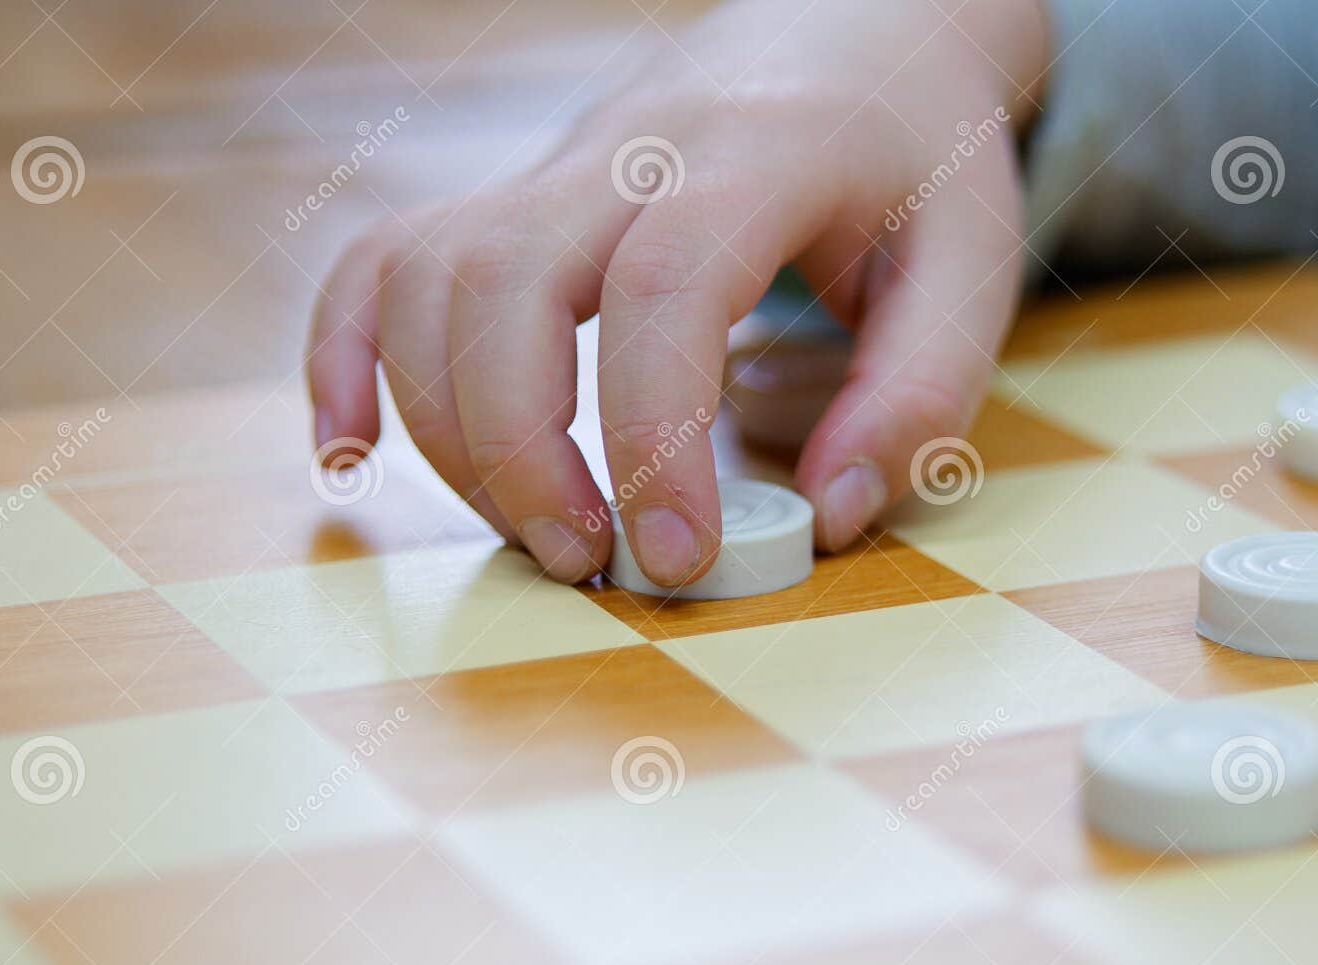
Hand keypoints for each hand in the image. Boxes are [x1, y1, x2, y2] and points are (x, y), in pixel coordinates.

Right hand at [306, 0, 1046, 584]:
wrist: (854, 39)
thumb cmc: (912, 168)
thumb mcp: (971, 270)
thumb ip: (917, 396)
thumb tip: (828, 515)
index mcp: (760, 156)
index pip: (665, 286)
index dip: (651, 436)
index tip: (675, 553)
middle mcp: (633, 147)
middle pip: (503, 279)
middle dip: (519, 449)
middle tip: (586, 560)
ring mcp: (555, 167)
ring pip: (430, 276)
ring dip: (448, 428)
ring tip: (537, 530)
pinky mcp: (514, 198)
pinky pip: (383, 258)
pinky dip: (346, 355)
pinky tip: (353, 449)